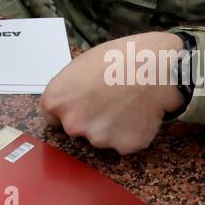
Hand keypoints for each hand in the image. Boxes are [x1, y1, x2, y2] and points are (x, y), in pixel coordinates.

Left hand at [41, 32, 185, 155]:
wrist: (154, 66)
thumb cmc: (117, 57)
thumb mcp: (80, 65)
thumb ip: (69, 89)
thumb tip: (70, 99)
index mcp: (56, 100)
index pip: (51, 117)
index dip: (67, 110)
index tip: (79, 105)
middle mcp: (72, 124)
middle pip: (75, 129)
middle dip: (87, 119)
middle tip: (107, 100)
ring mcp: (98, 138)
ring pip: (100, 137)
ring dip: (110, 127)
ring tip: (126, 103)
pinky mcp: (123, 146)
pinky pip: (123, 142)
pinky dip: (130, 133)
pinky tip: (138, 113)